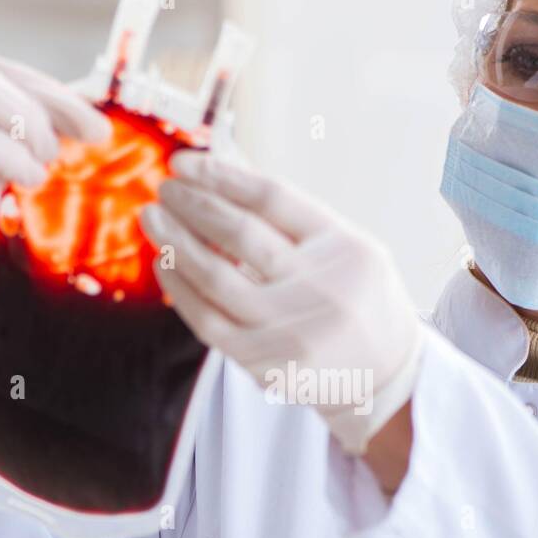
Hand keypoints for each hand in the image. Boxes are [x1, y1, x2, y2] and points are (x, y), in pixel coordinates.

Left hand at [142, 153, 423, 455]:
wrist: (385, 375)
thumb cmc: (358, 298)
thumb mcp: (343, 247)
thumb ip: (290, 213)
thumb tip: (223, 165)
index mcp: (343, 248)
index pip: (272, 198)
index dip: (221, 175)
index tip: (184, 163)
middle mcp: (320, 287)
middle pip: (240, 233)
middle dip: (192, 204)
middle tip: (165, 188)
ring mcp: (291, 329)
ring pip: (216, 277)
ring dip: (175, 242)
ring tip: (153, 218)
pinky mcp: (265, 362)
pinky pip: (207, 321)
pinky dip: (180, 289)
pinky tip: (164, 264)